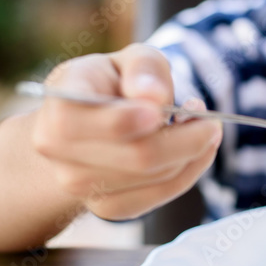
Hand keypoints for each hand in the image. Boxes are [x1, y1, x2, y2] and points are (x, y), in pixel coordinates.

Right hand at [31, 43, 221, 220]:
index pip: (88, 123)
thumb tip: (154, 97)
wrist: (87, 123)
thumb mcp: (130, 59)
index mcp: (59, 106)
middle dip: (187, 137)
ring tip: (197, 125)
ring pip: (156, 177)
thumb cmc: (111, 84)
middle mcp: (58, 151)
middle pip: (138, 156)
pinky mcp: (106, 207)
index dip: (129, 118)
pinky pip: (161, 194)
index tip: (164, 107)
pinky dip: (189, 171)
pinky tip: (192, 150)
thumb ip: (144, 68)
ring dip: (192, 152)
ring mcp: (78, 185)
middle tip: (207, 118)